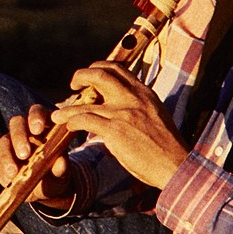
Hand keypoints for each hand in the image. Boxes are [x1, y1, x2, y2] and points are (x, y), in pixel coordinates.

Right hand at [0, 102, 80, 210]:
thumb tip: (61, 163)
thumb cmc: (56, 174)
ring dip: (7, 156)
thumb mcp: (62, 173)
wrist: (45, 188)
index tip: (37, 130)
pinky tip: (8, 179)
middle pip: (17, 123)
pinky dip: (2, 169)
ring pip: (3, 142)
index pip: (38, 112)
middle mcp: (25, 130)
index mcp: (44, 125)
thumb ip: (62, 168)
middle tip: (24, 154)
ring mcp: (10, 143)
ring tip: (13, 173)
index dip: (36, 117)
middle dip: (19, 137)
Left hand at [48, 61, 188, 189]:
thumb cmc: (166, 147)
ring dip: (67, 108)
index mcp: (144, 92)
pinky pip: (85, 120)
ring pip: (85, 102)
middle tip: (73, 85)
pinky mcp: (115, 130)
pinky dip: (72, 122)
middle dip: (81, 76)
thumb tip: (117, 112)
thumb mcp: (155, 116)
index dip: (99, 69)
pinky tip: (68, 128)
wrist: (176, 165)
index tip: (89, 77)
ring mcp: (123, 112)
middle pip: (100, 74)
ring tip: (56, 114)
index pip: (118, 69)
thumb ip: (137, 108)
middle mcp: (134, 97)